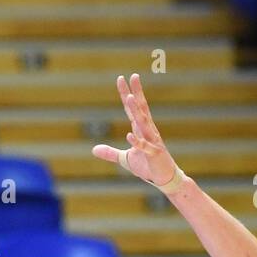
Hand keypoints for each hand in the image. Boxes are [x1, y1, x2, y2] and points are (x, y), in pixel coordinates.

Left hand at [92, 73, 178, 187]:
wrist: (163, 179)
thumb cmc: (147, 166)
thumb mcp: (125, 159)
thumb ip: (110, 153)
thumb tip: (93, 149)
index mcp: (141, 130)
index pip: (132, 108)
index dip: (126, 94)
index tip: (121, 78)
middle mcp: (148, 131)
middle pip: (141, 109)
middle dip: (135, 93)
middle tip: (132, 77)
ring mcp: (152, 141)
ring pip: (143, 123)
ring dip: (136, 111)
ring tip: (129, 97)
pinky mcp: (154, 154)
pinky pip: (145, 147)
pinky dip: (137, 141)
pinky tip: (129, 134)